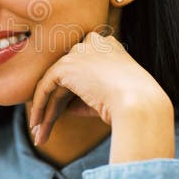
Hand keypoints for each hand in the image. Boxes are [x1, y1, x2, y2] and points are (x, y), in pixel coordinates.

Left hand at [28, 31, 174, 162]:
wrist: (140, 104)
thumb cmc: (134, 105)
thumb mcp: (111, 97)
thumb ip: (88, 97)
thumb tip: (66, 106)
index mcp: (108, 46)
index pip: (82, 68)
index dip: (70, 93)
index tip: (64, 113)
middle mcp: (92, 43)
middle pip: (67, 77)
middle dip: (54, 105)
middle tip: (45, 128)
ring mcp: (78, 52)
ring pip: (55, 84)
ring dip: (46, 111)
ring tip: (40, 136)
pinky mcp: (66, 66)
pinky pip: (45, 87)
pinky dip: (40, 106)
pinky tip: (37, 125)